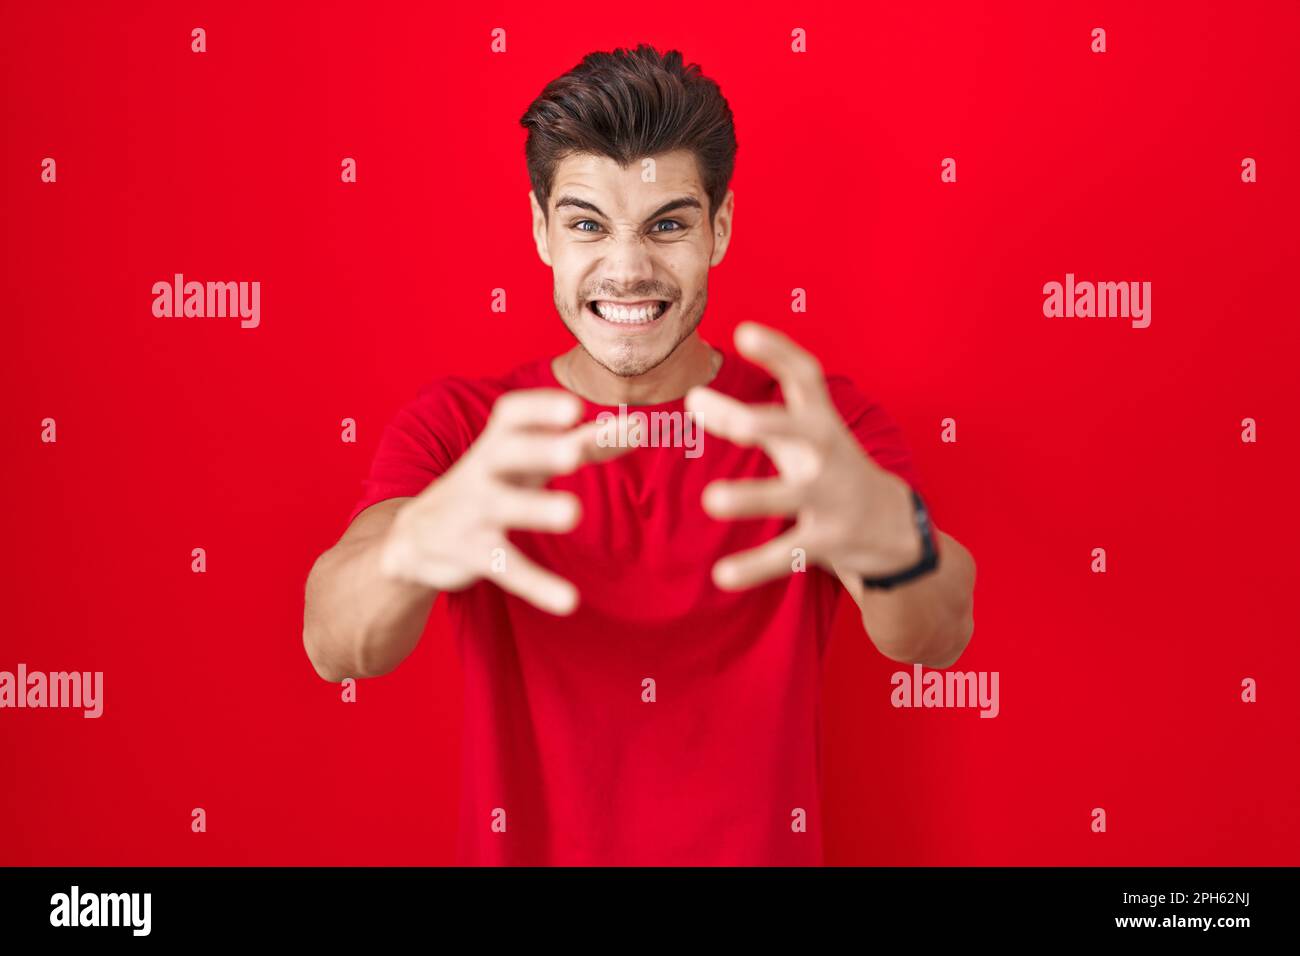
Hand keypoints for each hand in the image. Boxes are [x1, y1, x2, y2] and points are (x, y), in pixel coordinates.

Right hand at [377, 389, 631, 614]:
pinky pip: (505, 567)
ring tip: (573, 513)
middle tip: (573, 452)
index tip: (573, 407)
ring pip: (503, 507)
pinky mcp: (469, 553)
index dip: (539, 409)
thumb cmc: (490, 483)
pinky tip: (568, 601)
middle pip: (506, 453)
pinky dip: (536, 584)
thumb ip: (582, 445)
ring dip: (535, 508)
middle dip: (537, 450)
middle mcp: (482, 470)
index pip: (512, 415)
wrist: (416, 536)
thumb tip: (638, 430)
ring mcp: (473, 512)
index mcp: (497, 442)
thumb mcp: (528, 462)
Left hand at [685, 322, 921, 589]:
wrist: (893, 526)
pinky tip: (721, 575)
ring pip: (791, 496)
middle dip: (761, 421)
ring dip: (752, 496)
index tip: (743, 332)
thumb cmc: (829, 466)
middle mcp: (829, 453)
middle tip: (711, 411)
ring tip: (711, 499)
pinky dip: (755, 566)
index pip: (806, 376)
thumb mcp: (796, 437)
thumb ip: (743, 417)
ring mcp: (831, 497)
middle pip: (799, 430)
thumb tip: (692, 397)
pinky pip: (787, 554)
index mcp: (821, 420)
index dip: (778, 352)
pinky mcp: (827, 540)